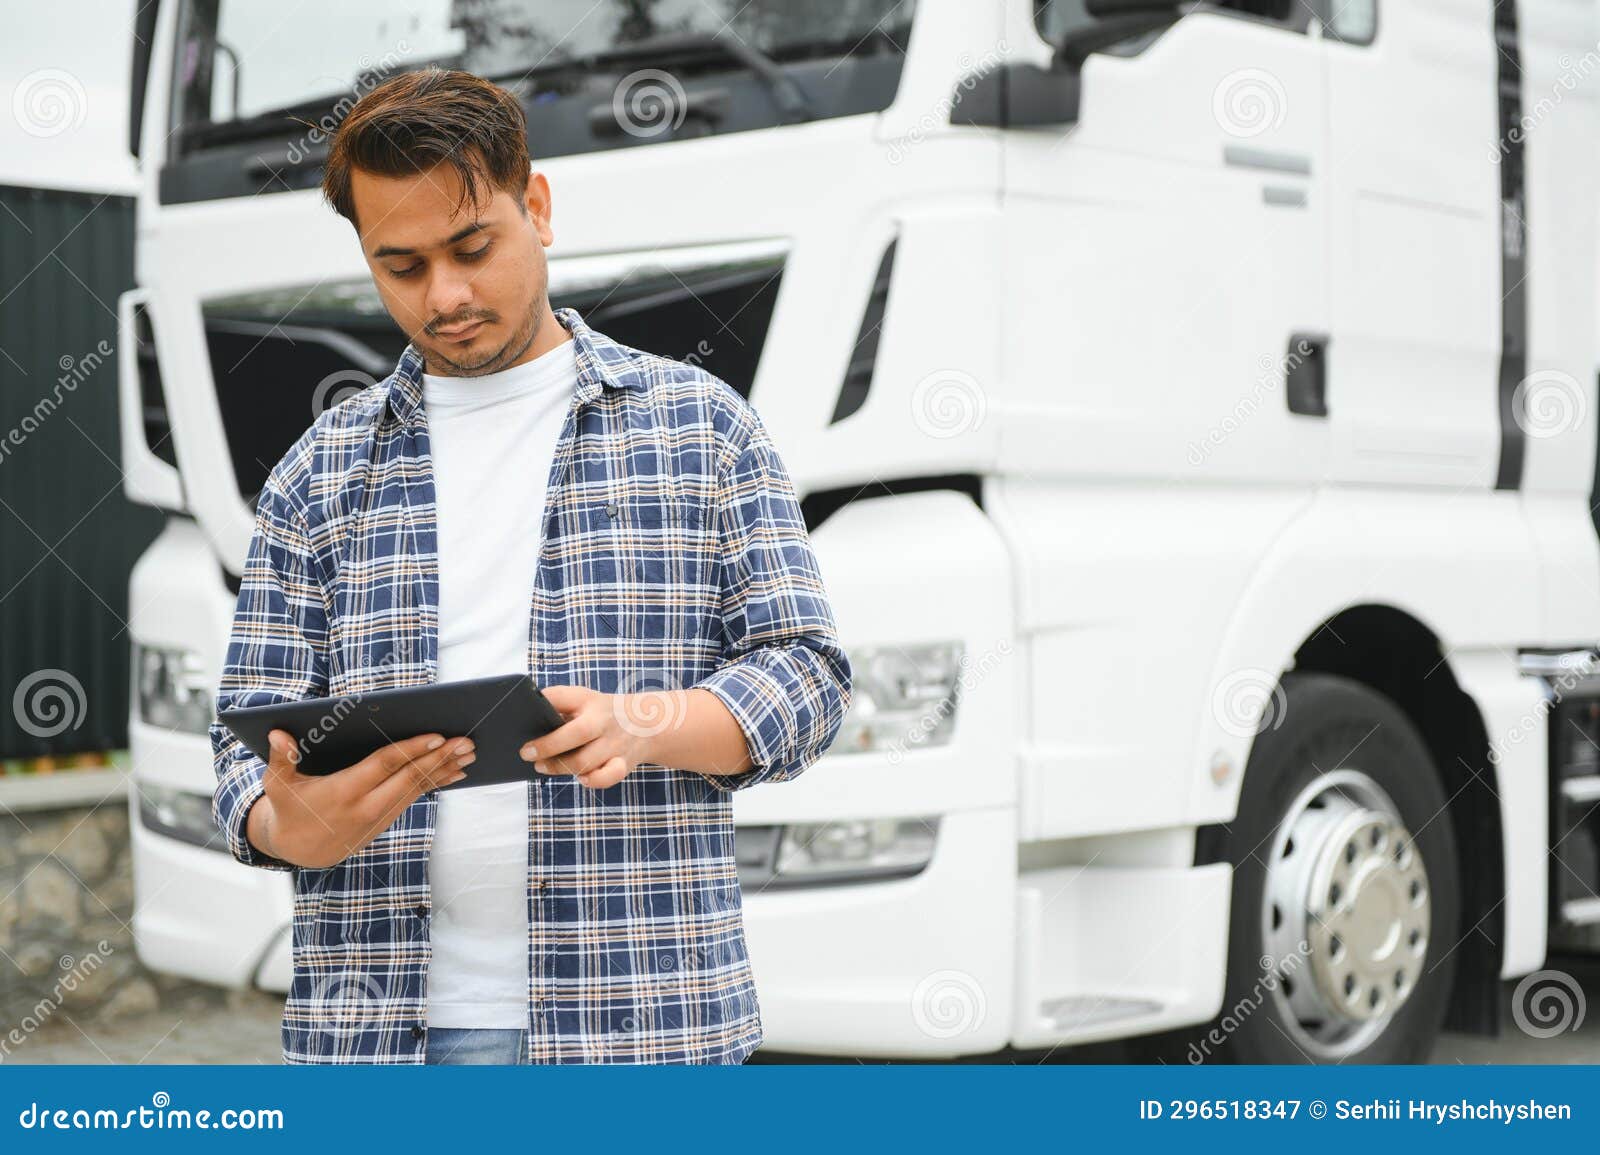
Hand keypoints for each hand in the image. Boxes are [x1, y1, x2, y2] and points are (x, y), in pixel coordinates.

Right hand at [247, 728, 474, 867]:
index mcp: (344, 792)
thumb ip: (280, 759)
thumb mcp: (278, 786)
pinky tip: (455, 772)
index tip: (436, 736)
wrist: (298, 850)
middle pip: (410, 778)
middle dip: (440, 759)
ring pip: (418, 789)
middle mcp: (367, 806)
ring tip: (469, 754)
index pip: (385, 766)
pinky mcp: (385, 820)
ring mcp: (379, 816)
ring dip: (445, 770)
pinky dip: (436, 783)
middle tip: (467, 742)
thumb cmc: (288, 809)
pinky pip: (414, 798)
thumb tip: (279, 733)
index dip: (411, 750)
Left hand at [519, 685, 669, 789]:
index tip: (523, 710)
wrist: (647, 722)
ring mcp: (615, 743)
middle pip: (577, 733)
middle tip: (526, 753)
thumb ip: (559, 706)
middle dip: (548, 746)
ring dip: (560, 767)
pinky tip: (581, 778)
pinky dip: (593, 780)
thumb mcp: (584, 700)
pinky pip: (609, 776)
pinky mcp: (623, 763)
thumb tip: (526, 723)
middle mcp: (603, 721)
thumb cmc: (601, 713)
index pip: (563, 696)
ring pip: (586, 761)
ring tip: (542, 766)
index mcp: (589, 701)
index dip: (544, 702)